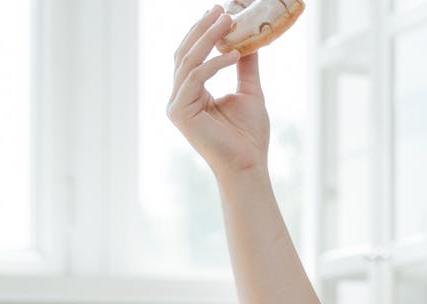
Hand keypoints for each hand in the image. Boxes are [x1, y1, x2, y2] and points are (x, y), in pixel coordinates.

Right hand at [166, 5, 270, 174]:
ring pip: (189, 61)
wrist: (249, 165)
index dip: (203, 32)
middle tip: (221, 10)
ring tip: (228, 22)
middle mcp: (179, 96)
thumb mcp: (249, 92)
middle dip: (203, 29)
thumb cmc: (249, 136)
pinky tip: (234, 53)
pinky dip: (215, 63)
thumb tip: (250, 40)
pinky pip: (196, 78)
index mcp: (192, 92)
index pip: (192, 55)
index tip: (220, 12)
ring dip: (209, 39)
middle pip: (185, 53)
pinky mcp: (179, 112)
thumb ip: (245, 66)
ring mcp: (176, 104)